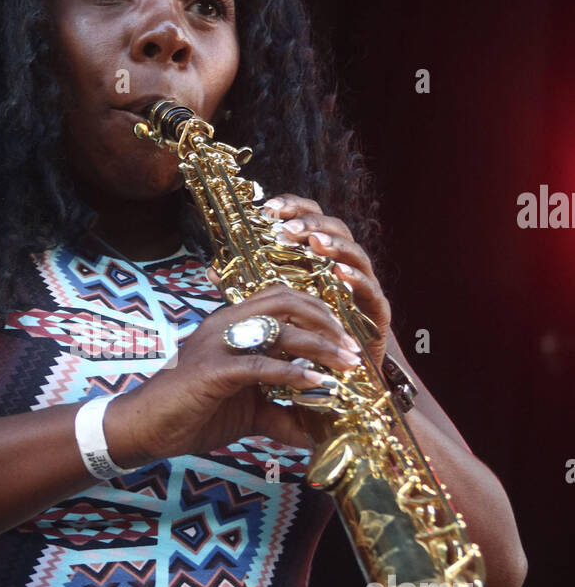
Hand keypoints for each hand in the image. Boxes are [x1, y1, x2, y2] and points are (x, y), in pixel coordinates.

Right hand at [104, 283, 363, 462]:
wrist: (144, 429)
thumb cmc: (191, 414)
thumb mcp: (246, 412)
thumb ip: (280, 414)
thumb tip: (314, 434)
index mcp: (232, 324)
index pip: (282, 299)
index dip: (318, 311)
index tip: (345, 337)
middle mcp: (225, 324)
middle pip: (286, 300)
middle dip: (326, 320)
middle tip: (352, 348)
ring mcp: (217, 344)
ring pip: (279, 328)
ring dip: (320, 345)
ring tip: (346, 364)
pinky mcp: (212, 371)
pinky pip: (261, 366)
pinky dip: (294, 374)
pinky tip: (317, 384)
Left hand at [258, 194, 390, 370]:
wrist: (345, 378)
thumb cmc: (307, 340)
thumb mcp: (270, 309)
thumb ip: (247, 288)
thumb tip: (210, 270)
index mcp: (320, 260)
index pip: (310, 220)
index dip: (293, 208)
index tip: (268, 208)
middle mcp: (343, 267)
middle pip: (334, 229)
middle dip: (311, 224)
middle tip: (288, 228)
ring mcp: (363, 287)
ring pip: (355, 254)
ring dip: (335, 246)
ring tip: (315, 243)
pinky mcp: (377, 312)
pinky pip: (371, 290)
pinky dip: (357, 280)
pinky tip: (340, 275)